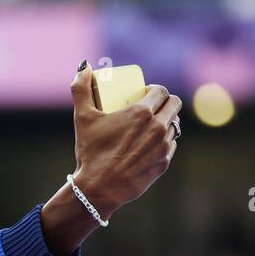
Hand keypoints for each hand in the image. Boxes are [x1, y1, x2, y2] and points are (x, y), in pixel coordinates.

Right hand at [70, 62, 180, 217]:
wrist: (99, 189)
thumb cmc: (91, 153)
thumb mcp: (83, 119)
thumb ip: (80, 90)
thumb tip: (83, 66)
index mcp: (142, 112)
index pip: (161, 91)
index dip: (155, 90)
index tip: (145, 95)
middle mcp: (158, 126)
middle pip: (174, 104)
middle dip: (165, 103)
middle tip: (151, 108)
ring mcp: (163, 145)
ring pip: (174, 125)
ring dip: (166, 122)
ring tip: (152, 126)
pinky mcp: (164, 162)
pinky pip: (171, 145)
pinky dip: (163, 142)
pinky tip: (151, 144)